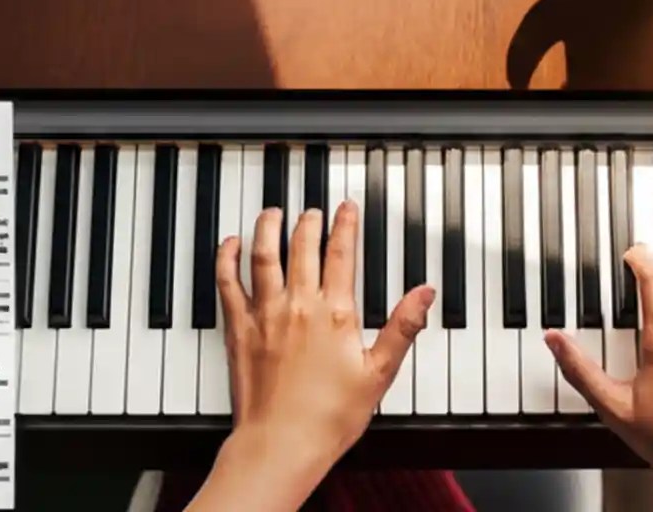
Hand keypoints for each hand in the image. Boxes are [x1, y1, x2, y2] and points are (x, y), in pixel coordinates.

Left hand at [188, 201, 434, 511]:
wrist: (282, 443)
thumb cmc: (329, 416)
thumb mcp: (379, 372)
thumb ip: (402, 327)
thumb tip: (425, 293)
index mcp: (334, 313)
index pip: (341, 253)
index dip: (345, 225)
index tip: (346, 208)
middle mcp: (297, 305)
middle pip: (302, 247)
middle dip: (308, 222)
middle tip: (313, 210)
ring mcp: (264, 314)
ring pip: (264, 255)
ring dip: (268, 228)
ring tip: (273, 212)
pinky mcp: (239, 329)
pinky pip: (228, 283)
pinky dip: (227, 258)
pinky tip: (231, 244)